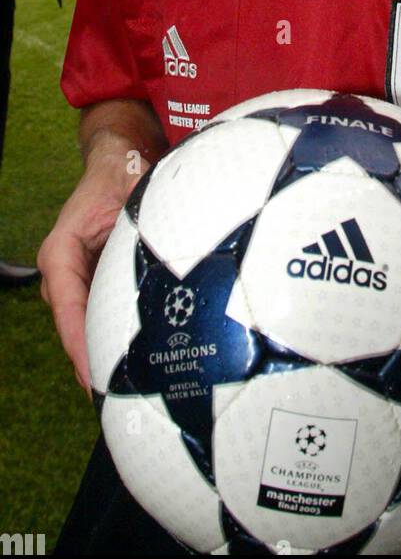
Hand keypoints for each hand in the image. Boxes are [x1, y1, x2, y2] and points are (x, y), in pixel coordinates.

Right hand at [37, 149, 135, 394]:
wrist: (118, 159)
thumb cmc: (124, 171)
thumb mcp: (135, 189)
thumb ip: (147, 216)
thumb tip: (180, 242)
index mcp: (62, 249)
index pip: (65, 303)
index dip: (79, 341)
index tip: (93, 374)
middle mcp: (62, 269)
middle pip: (74, 324)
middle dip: (93, 361)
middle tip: (117, 399)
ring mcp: (76, 279)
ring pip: (85, 324)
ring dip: (103, 354)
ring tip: (128, 393)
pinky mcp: (92, 283)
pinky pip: (99, 316)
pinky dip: (113, 338)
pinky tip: (137, 365)